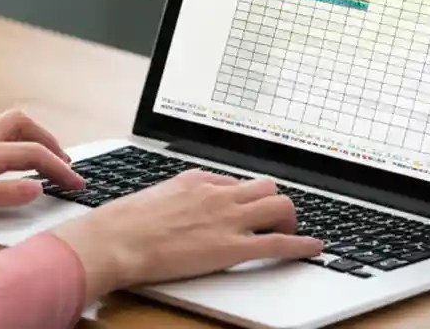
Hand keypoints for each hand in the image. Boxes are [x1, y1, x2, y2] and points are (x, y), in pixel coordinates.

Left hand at [0, 110, 84, 214]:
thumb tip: (37, 186)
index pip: (33, 154)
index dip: (61, 169)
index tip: (79, 184)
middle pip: (23, 123)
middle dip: (49, 140)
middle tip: (63, 163)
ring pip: (6, 124)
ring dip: (30, 137)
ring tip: (39, 159)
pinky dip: (9, 142)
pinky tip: (1, 161)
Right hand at [51, 169, 322, 303]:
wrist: (116, 240)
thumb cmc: (124, 224)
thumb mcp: (153, 198)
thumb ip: (176, 198)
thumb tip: (180, 205)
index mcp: (197, 180)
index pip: (236, 181)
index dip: (246, 197)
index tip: (251, 206)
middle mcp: (218, 193)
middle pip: (266, 187)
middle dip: (274, 203)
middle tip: (272, 221)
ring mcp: (228, 219)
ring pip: (280, 205)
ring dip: (288, 219)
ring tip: (287, 233)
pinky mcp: (233, 247)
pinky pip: (279, 242)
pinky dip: (302, 245)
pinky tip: (313, 248)